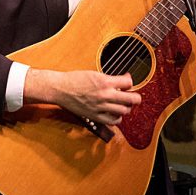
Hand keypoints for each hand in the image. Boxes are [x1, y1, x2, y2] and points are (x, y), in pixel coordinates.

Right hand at [26, 68, 140, 126]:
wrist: (60, 89)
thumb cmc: (75, 79)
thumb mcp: (94, 74)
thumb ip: (110, 78)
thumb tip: (124, 79)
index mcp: (105, 81)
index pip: (129, 83)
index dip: (130, 82)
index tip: (127, 83)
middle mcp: (105, 95)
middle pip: (131, 99)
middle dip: (135, 97)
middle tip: (134, 96)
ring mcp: (100, 107)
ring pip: (124, 111)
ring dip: (126, 107)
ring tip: (123, 105)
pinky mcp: (95, 116)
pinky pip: (113, 121)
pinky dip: (117, 118)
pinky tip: (114, 113)